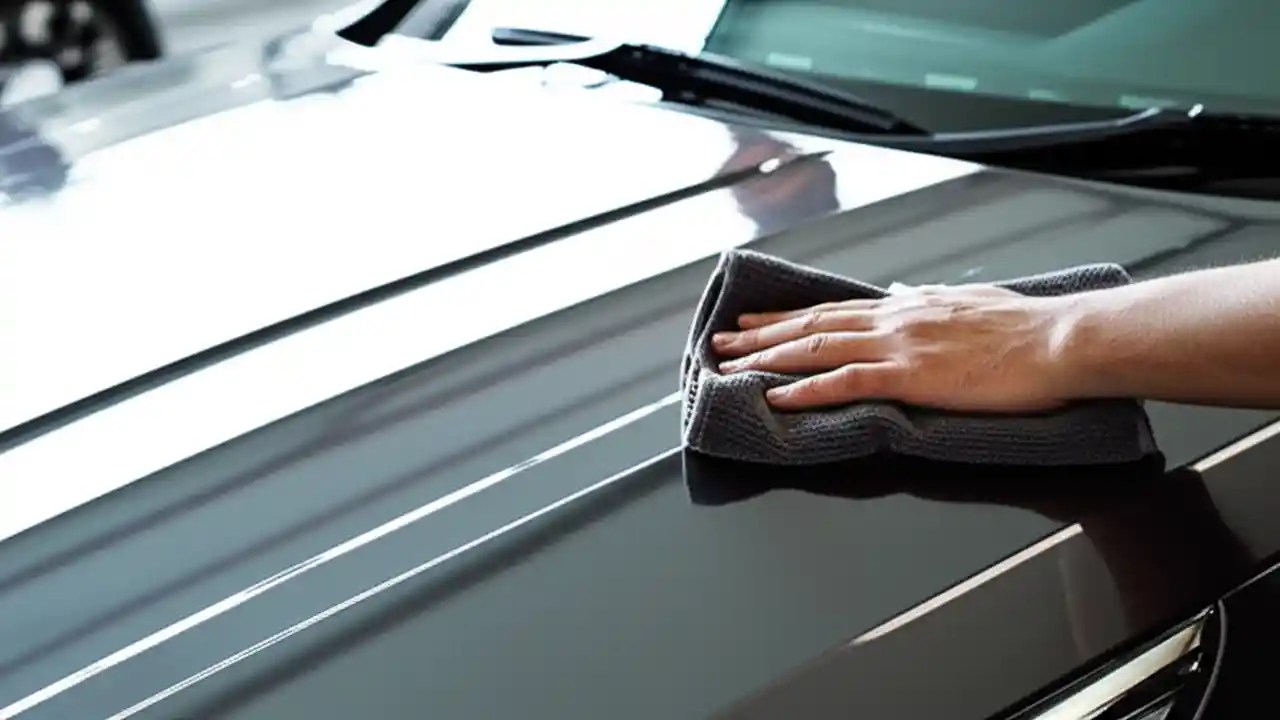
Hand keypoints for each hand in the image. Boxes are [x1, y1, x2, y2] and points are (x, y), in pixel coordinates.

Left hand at [712, 285, 1079, 411]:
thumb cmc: (1026, 326)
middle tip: (722, 342)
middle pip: (812, 326)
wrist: (1060, 338)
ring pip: (816, 349)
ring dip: (767, 357)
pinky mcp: (909, 375)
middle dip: (762, 335)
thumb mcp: (969, 299)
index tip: (756, 321)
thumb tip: (905, 291)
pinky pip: (844, 381)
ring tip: (730, 364)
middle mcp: (893, 319)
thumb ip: (930, 298)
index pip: (833, 310)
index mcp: (908, 306)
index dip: (789, 317)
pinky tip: (774, 395)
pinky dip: (804, 388)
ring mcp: (897, 346)